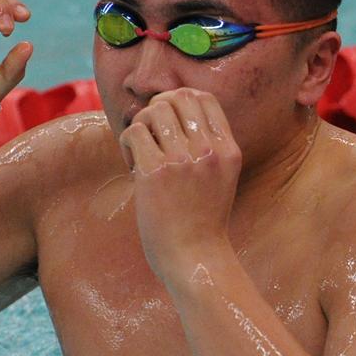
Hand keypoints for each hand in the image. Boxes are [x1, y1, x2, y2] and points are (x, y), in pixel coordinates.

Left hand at [119, 89, 242, 279]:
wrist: (195, 258)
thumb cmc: (202, 222)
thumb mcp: (221, 179)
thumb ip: (209, 148)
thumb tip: (175, 112)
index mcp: (228, 150)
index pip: (205, 98)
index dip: (180, 100)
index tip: (168, 121)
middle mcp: (209, 151)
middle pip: (178, 97)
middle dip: (158, 109)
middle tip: (150, 135)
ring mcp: (183, 161)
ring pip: (154, 111)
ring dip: (141, 125)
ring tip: (141, 151)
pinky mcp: (156, 173)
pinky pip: (134, 133)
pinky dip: (127, 143)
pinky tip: (133, 166)